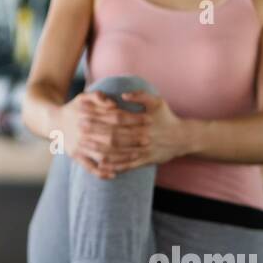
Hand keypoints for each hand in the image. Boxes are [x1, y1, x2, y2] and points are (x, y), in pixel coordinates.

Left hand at [60, 89, 188, 178]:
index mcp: (141, 122)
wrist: (183, 138)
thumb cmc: (167, 117)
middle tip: (79, 132)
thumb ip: (141, 96)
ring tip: (85, 148)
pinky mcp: (144, 162)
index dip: (99, 118)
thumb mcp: (157, 102)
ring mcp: (142, 152)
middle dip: (95, 135)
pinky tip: (100, 164)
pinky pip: (126, 166)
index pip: (116, 120)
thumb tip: (123, 96)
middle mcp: (141, 138)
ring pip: (118, 153)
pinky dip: (113, 166)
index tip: (84, 115)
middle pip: (114, 137)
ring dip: (100, 151)